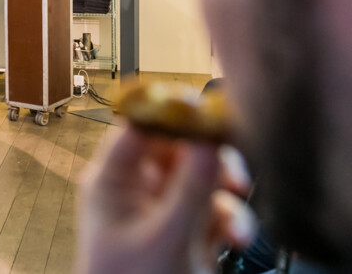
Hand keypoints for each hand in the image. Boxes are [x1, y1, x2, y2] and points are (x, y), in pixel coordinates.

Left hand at [75, 127, 254, 273]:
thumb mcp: (165, 238)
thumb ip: (191, 188)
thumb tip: (211, 136)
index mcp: (112, 182)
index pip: (139, 126)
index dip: (173, 112)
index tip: (210, 109)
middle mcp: (136, 190)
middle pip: (178, 147)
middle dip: (211, 157)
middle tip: (235, 172)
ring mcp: (161, 211)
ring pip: (201, 179)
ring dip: (227, 194)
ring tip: (238, 219)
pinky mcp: (186, 234)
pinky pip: (213, 210)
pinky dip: (231, 221)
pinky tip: (238, 241)